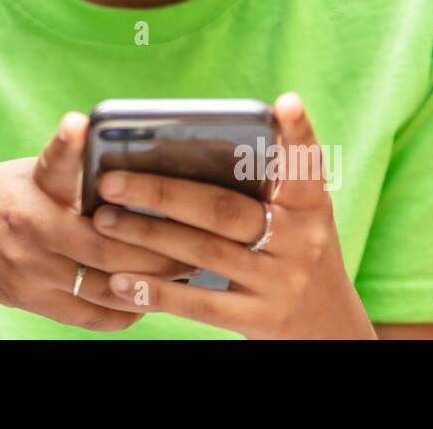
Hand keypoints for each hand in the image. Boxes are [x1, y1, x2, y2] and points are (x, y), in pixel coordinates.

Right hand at [0, 112, 196, 335]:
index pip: (53, 161)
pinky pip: (91, 314)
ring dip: (153, 280)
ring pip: (107, 283)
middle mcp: (29, 227)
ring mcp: (30, 269)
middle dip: (160, 245)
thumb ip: (69, 171)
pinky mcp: (31, 300)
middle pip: (106, 242)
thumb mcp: (21, 172)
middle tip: (201, 237)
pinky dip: (126, 308)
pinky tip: (149, 297)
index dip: (68, 143)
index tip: (79, 123)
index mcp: (29, 185)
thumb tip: (130, 166)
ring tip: (190, 269)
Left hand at [88, 92, 375, 338]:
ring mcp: (279, 281)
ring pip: (203, 252)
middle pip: (223, 208)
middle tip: (110, 180)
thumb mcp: (298, 216)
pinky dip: (159, 292)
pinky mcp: (258, 319)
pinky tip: (121, 281)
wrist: (329, 328)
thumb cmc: (295, 252)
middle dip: (162, 192)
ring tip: (103, 220)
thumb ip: (264, 182)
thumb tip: (193, 142)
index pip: (305, 164)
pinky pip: (201, 304)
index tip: (283, 103)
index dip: (298, 133)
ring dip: (147, 235)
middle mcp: (299, 240)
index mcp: (310, 206)